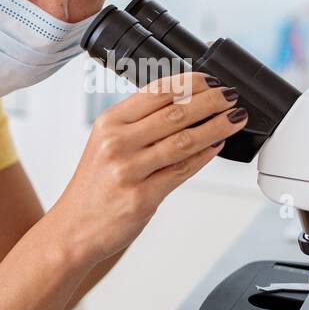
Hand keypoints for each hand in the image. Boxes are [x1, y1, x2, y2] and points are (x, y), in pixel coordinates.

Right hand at [48, 71, 248, 264]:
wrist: (74, 229)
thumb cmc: (94, 187)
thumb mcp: (106, 144)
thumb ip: (138, 124)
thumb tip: (184, 104)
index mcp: (109, 123)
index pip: (156, 91)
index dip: (189, 82)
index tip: (211, 80)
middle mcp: (117, 143)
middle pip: (175, 112)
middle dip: (210, 100)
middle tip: (231, 95)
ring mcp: (130, 170)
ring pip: (184, 140)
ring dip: (216, 126)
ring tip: (235, 118)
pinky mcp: (142, 197)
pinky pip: (182, 170)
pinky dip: (204, 156)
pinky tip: (217, 145)